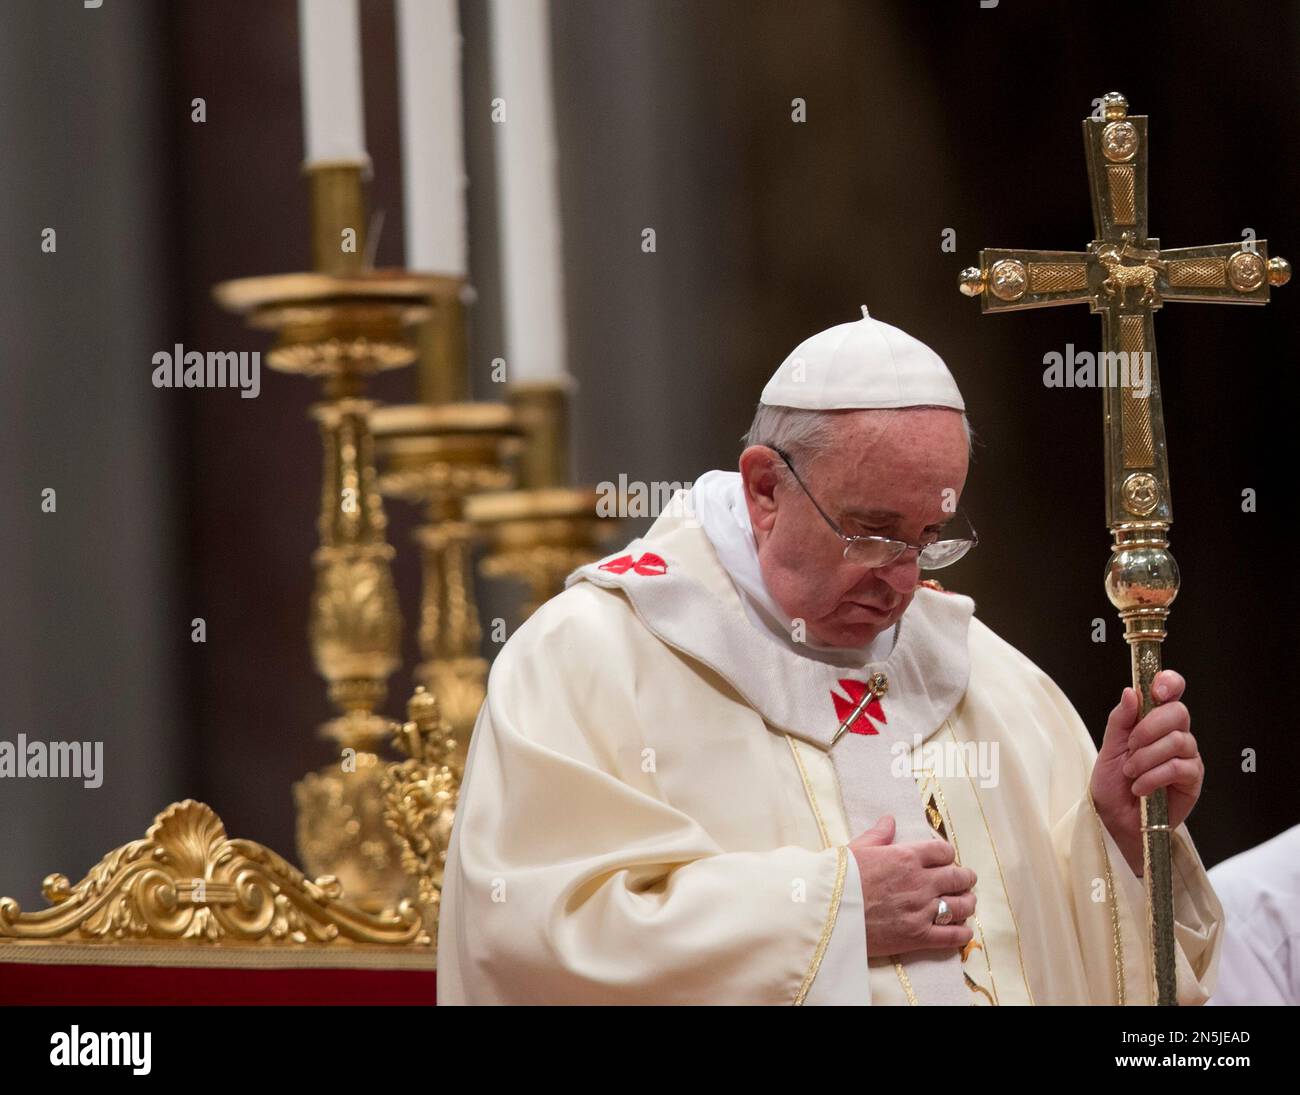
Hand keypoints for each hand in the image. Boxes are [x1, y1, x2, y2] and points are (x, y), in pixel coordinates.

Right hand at [849, 815, 976, 955]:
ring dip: (967, 902)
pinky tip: (964, 930)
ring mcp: (921, 910)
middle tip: (966, 879)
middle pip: (958, 877)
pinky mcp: (918, 937)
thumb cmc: (837, 879)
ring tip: (967, 902)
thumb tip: (889, 820)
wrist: (826, 913)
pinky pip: (952, 936)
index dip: (947, 854)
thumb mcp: (856, 849)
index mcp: (906, 857)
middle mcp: (920, 882)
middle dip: (965, 877)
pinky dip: (962, 932)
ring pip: (960, 905)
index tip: (945, 859)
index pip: (942, 851)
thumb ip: (878, 835)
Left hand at [1090, 669, 1203, 876]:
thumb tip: (1131, 691)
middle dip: (1148, 728)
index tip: (1156, 691)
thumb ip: (1121, 720)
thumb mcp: (1109, 748)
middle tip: (1130, 748)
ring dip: (1146, 757)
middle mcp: (1176, 735)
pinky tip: (1140, 788)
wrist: (1114, 820)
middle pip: (1178, 712)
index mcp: (1155, 721)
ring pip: (1177, 741)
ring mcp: (1187, 757)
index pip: (1172, 691)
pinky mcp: (1193, 781)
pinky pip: (1179, 768)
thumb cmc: (1112, 784)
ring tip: (1131, 773)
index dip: (1169, 684)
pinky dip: (1153, 777)